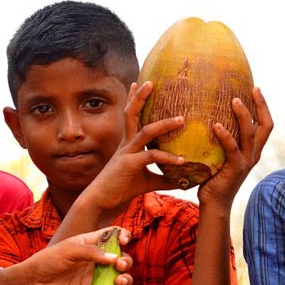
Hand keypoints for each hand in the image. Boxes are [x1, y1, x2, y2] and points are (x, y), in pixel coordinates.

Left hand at [0, 227, 132, 284]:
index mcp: (90, 242)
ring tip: (119, 282)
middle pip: (121, 256)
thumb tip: (115, 258)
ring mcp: (94, 275)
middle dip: (126, 261)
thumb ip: (92, 252)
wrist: (33, 283)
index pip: (113, 235)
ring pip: (119, 275)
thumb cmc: (47, 261)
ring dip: (126, 278)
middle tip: (118, 266)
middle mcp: (95, 258)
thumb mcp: (68, 250)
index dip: (123, 236)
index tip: (125, 241)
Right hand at [79, 82, 187, 214]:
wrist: (100, 202)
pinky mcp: (129, 165)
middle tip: (151, 81)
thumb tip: (184, 179)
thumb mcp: (146, 182)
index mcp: (128, 144)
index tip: (141, 83)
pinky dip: (168, 158)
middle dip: (140, 97)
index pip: (131, 116)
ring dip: (164, 124)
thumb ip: (164, 178)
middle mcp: (126, 144)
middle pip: (132, 114)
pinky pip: (151, 157)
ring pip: (146, 131)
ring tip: (182, 119)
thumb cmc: (120, 190)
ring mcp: (126, 153)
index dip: (134, 99)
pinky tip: (182, 161)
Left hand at [198, 87, 273, 208]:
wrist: (214, 204)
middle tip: (253, 89)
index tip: (255, 88)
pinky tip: (216, 125)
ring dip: (243, 115)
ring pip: (250, 133)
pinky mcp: (235, 169)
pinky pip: (232, 149)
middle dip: (261, 105)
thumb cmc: (213, 178)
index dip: (262, 106)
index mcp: (252, 150)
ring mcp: (246, 162)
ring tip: (234, 100)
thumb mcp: (219, 155)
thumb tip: (206, 117)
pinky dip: (225, 135)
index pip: (264, 124)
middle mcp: (253, 154)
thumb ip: (220, 140)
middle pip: (266, 126)